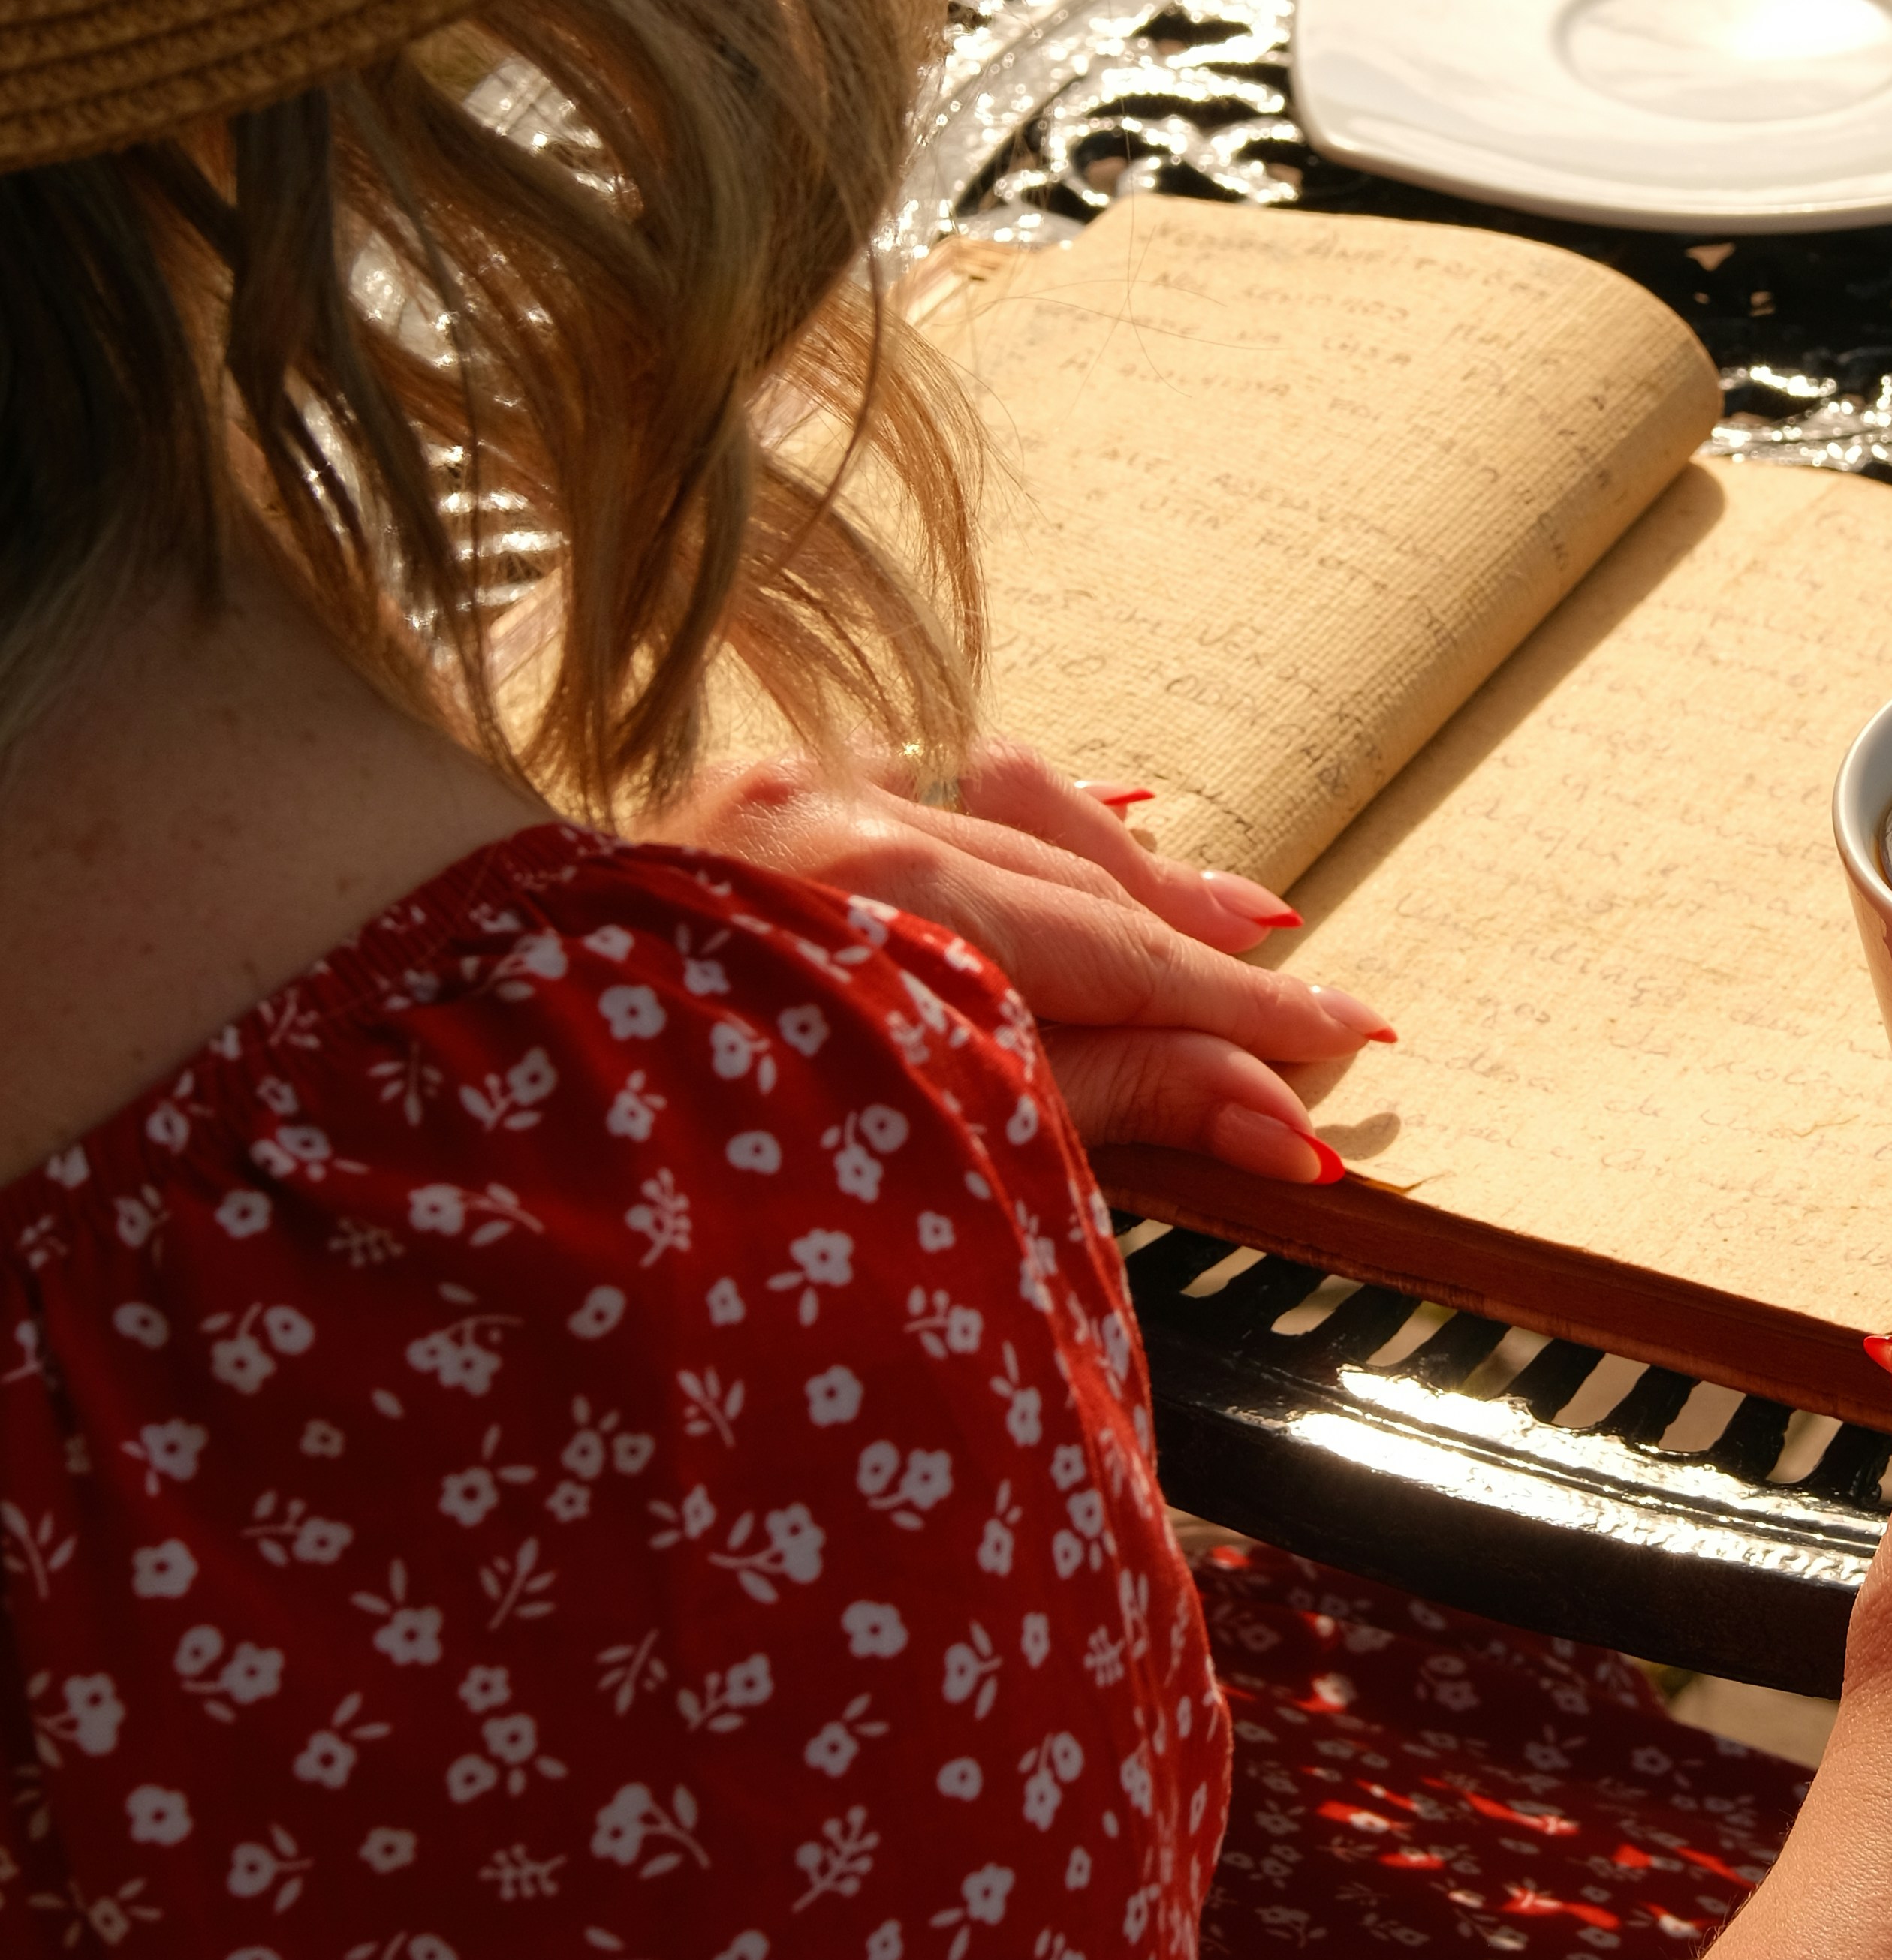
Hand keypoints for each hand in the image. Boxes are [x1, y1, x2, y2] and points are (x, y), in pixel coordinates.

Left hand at [649, 744, 1387, 1184]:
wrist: (470, 1120)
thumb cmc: (693, 1181)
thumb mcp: (942, 1157)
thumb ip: (1116, 1106)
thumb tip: (1282, 1111)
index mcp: (887, 902)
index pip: (1120, 952)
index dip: (1247, 1009)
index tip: (1352, 1039)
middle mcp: (835, 814)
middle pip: (1075, 870)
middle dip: (1200, 949)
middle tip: (1309, 1012)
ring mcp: (777, 793)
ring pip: (1004, 799)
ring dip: (1122, 867)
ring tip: (1228, 922)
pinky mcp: (738, 800)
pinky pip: (918, 778)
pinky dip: (1015, 817)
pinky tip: (1099, 823)